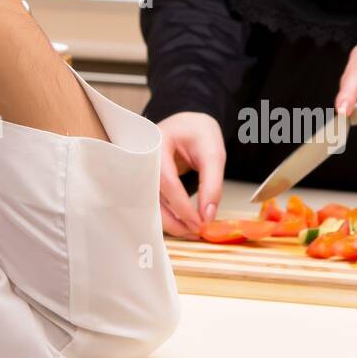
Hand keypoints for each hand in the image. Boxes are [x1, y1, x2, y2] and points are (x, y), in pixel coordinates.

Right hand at [156, 112, 225, 238]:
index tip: (199, 223)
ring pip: (151, 203)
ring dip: (171, 222)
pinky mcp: (147, 181)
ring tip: (194, 232)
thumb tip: (208, 216)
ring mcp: (143, 170)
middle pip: (152, 195)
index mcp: (158, 143)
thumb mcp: (213, 152)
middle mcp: (144, 157)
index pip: (166, 180)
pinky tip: (185, 224)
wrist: (188, 124)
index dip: (181, 205)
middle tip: (196, 233)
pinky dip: (169, 216)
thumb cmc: (199, 132)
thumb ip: (212, 183)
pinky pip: (155, 202)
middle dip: (173, 219)